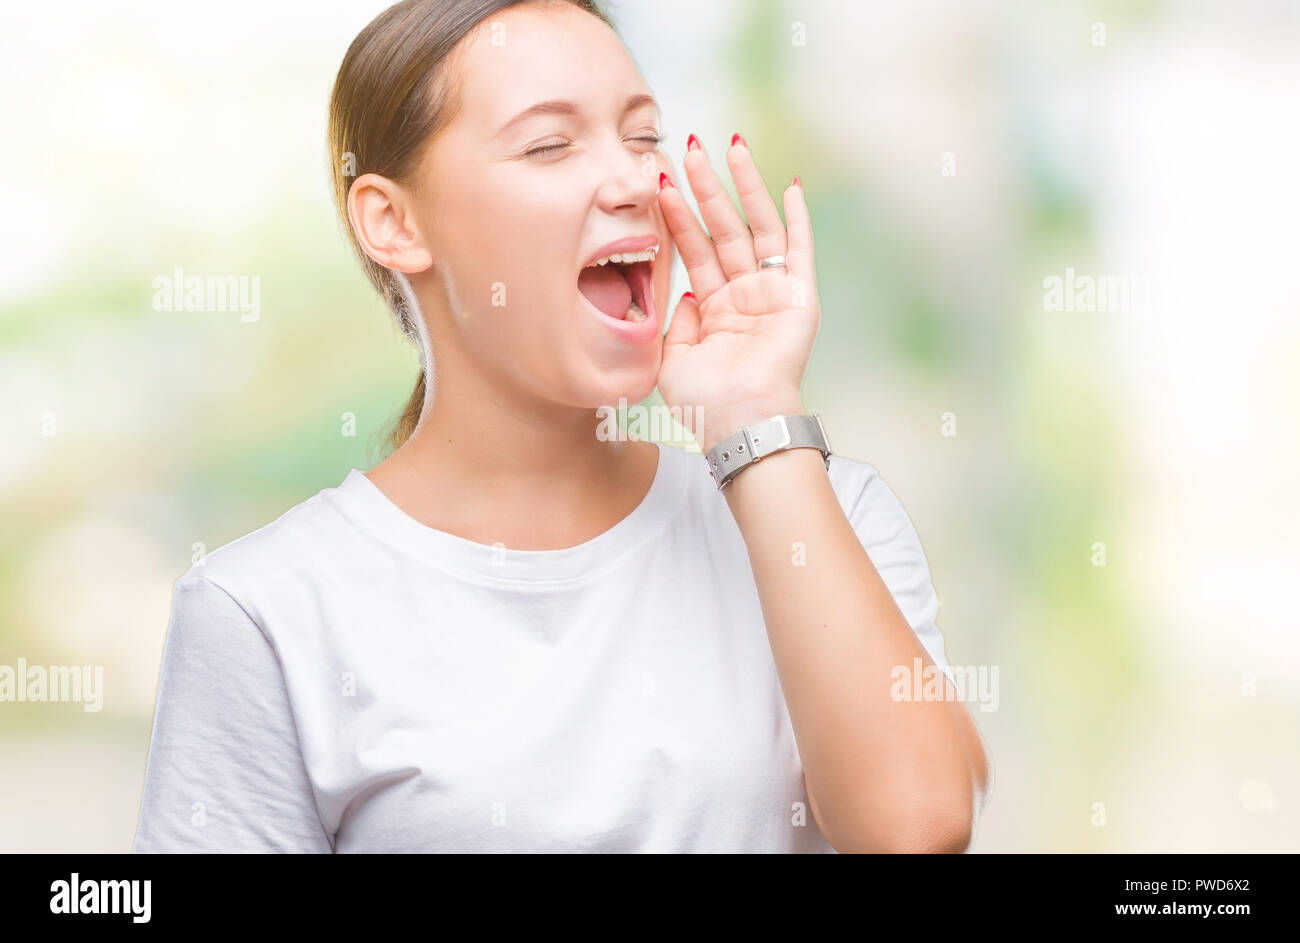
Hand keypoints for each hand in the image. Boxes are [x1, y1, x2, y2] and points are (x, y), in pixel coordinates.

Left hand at [655, 134, 819, 453]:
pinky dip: (798, 220)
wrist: (739, 422)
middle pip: (723, 229)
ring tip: (730, 148)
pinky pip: (800, 251)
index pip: (694, 251)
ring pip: (757, 228)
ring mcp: (772, 294)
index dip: (678, 216)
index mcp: (714, 310)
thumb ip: (675, 323)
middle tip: (690, 148)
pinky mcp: (800, 298)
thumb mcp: (672, 359)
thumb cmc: (705, 402)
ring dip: (744, 189)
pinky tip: (790, 188)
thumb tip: (684, 296)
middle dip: (707, 188)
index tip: (660, 182)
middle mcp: (743, 296)